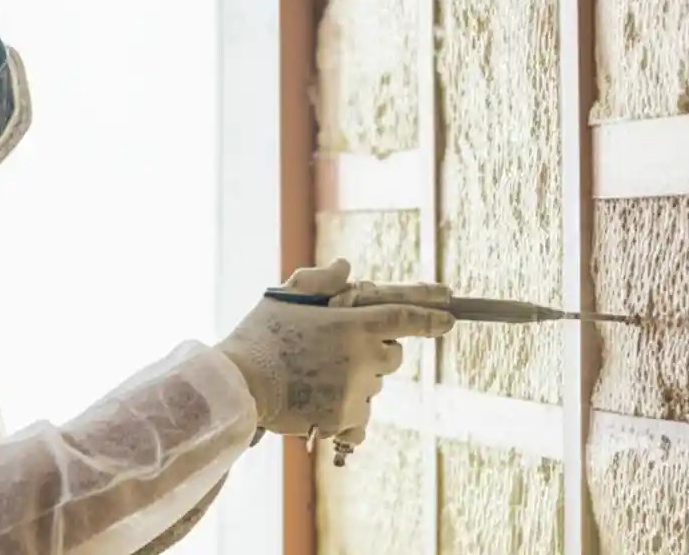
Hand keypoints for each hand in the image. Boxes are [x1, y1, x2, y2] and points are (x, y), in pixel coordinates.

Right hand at [215, 259, 452, 444]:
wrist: (239, 384)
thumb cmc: (258, 335)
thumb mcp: (284, 297)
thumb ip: (319, 280)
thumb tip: (346, 269)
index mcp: (352, 324)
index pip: (404, 316)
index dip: (430, 316)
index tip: (449, 317)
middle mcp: (362, 358)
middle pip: (392, 355)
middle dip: (378, 350)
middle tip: (344, 350)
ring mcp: (356, 391)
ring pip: (375, 387)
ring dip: (359, 381)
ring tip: (319, 378)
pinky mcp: (344, 419)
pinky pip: (361, 417)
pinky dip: (348, 411)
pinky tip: (321, 403)